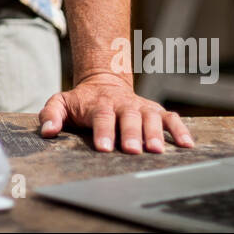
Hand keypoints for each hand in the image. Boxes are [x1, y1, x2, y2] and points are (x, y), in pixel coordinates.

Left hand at [38, 74, 194, 152]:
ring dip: (155, 133)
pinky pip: (170, 119)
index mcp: (99, 104)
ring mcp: (141, 107)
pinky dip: (180, 130)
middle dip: (131, 134)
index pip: (101, 117)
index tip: (103, 147)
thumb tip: (47, 131)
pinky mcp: (156, 111)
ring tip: (157, 150)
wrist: (103, 83)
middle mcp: (123, 105)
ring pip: (151, 118)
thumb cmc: (82, 101)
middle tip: (133, 150)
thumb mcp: (61, 102)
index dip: (103, 131)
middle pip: (128, 118)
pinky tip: (187, 145)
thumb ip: (51, 114)